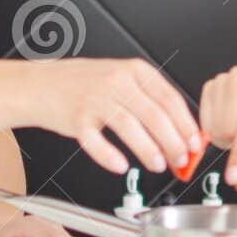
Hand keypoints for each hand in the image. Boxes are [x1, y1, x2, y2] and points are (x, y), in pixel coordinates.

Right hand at [27, 57, 201, 175]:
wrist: (41, 84)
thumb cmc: (84, 84)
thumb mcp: (122, 79)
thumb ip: (150, 99)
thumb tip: (179, 129)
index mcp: (134, 70)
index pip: (169, 98)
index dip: (186, 124)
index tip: (195, 142)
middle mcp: (116, 81)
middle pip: (154, 114)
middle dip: (173, 141)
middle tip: (181, 158)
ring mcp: (95, 99)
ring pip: (130, 127)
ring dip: (148, 150)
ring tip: (158, 164)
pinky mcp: (76, 118)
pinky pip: (96, 141)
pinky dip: (109, 156)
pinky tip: (120, 166)